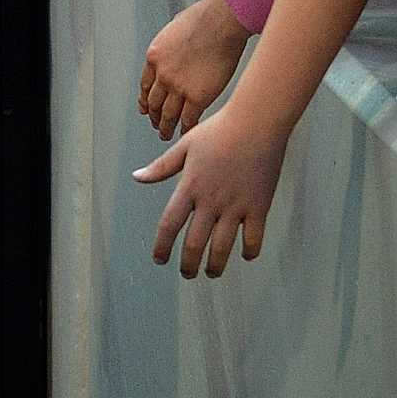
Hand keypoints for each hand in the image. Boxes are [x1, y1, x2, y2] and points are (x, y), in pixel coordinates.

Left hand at [132, 107, 287, 277]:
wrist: (256, 123)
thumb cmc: (218, 131)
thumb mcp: (185, 147)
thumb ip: (161, 167)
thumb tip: (137, 177)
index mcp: (189, 187)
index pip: (169, 224)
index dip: (162, 245)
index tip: (159, 259)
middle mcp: (211, 201)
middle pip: (194, 242)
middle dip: (188, 263)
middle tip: (186, 274)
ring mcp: (236, 206)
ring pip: (223, 247)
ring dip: (215, 265)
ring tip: (211, 273)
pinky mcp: (259, 206)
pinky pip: (254, 237)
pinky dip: (249, 250)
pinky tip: (244, 255)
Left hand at [137, 0, 249, 139]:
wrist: (219, 23)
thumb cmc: (203, 19)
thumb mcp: (174, 26)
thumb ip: (172, 40)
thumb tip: (175, 36)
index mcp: (154, 57)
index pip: (145, 85)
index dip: (144, 100)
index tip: (144, 108)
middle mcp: (162, 75)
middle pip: (154, 102)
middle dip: (153, 116)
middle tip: (155, 125)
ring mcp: (178, 87)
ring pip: (167, 114)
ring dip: (165, 127)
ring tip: (166, 134)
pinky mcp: (198, 96)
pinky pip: (188, 119)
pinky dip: (185, 128)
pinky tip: (185, 134)